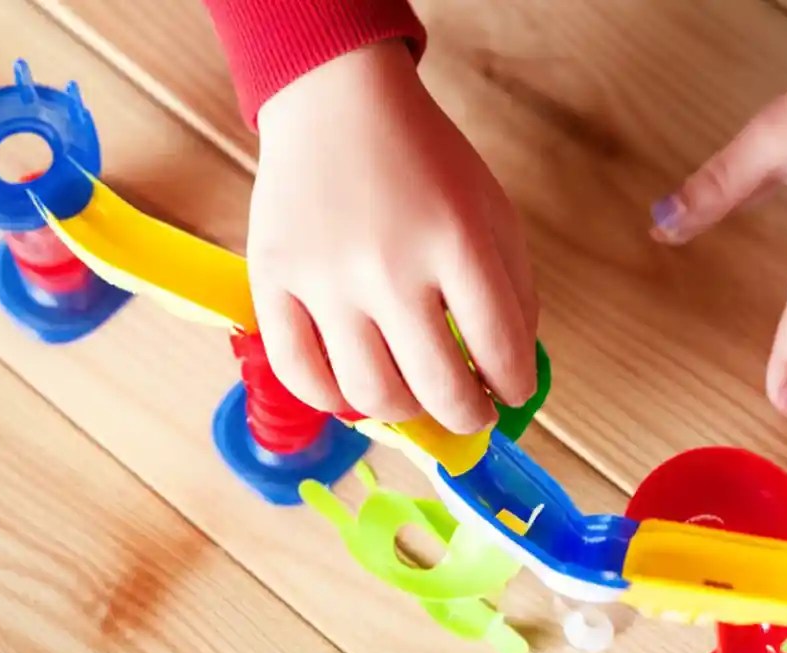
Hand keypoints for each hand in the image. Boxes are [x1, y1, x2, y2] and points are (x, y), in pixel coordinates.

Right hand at [250, 41, 538, 433]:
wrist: (336, 103)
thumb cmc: (423, 162)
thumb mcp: (492, 211)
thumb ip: (514, 292)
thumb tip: (510, 372)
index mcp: (457, 242)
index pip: (499, 351)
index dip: (513, 387)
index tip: (510, 392)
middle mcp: (389, 267)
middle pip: (437, 388)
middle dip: (467, 415)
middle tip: (471, 411)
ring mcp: (325, 279)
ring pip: (370, 395)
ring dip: (405, 412)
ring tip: (415, 395)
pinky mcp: (273, 281)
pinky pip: (300, 374)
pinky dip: (332, 399)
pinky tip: (354, 386)